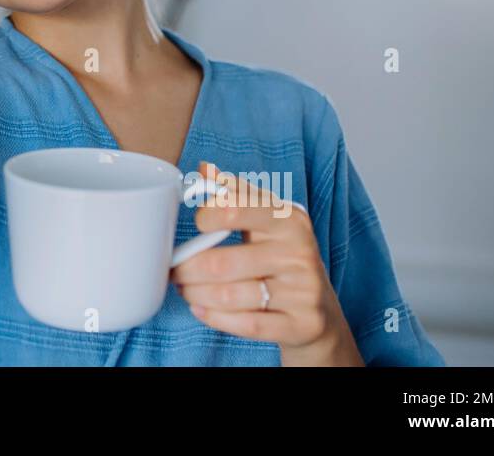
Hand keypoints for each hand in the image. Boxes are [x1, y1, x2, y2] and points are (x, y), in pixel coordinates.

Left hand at [171, 161, 364, 365]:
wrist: (320, 309)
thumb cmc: (283, 254)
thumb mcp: (267, 219)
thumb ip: (236, 193)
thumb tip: (203, 168)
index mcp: (289, 218)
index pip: (233, 208)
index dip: (205, 216)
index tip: (197, 226)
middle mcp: (299, 252)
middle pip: (222, 262)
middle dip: (186, 268)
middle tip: (174, 269)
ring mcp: (303, 290)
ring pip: (230, 295)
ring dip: (195, 293)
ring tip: (184, 289)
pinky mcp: (302, 324)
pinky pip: (247, 324)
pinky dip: (215, 317)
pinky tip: (201, 309)